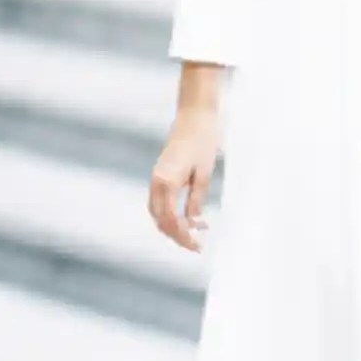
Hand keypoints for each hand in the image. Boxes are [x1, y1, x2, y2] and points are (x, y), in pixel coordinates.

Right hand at [148, 106, 219, 251]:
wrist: (195, 114)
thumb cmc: (204, 139)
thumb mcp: (204, 173)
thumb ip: (196, 199)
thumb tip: (193, 221)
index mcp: (166, 181)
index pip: (171, 220)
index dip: (183, 237)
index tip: (197, 246)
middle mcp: (156, 181)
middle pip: (160, 220)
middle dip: (177, 235)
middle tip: (196, 245)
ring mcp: (155, 177)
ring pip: (157, 213)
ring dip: (172, 226)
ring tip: (193, 234)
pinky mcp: (160, 173)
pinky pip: (159, 202)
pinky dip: (169, 214)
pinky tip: (187, 218)